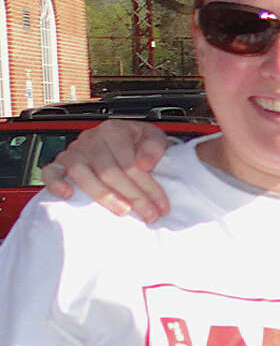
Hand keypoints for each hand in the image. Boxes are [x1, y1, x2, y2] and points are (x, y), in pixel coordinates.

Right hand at [41, 120, 172, 221]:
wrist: (126, 143)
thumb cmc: (138, 143)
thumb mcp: (153, 137)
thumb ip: (155, 146)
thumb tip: (145, 163)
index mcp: (114, 130)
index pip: (130, 163)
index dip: (148, 186)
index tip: (161, 205)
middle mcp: (92, 139)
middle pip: (110, 171)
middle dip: (133, 196)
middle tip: (149, 214)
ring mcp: (74, 151)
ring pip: (82, 174)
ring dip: (104, 196)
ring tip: (123, 211)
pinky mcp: (60, 163)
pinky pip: (51, 172)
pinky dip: (56, 183)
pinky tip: (68, 194)